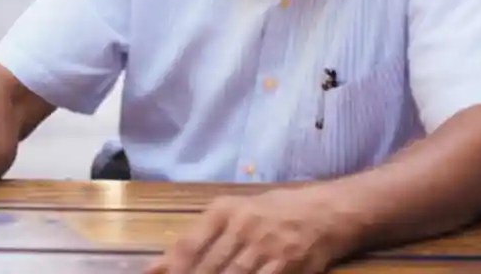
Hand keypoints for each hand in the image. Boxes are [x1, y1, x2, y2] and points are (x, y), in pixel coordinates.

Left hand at [145, 187, 352, 273]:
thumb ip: (196, 242)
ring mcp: (265, 246)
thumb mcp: (234, 216)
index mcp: (224, 211)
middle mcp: (242, 226)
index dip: (172, 269)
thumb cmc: (274, 214)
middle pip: (207, 267)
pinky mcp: (287, 264)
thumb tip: (155, 270)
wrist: (325, 212)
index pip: (188, 245)